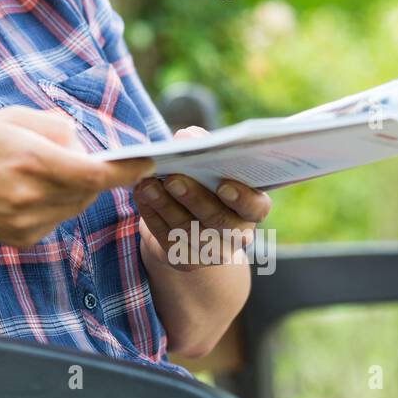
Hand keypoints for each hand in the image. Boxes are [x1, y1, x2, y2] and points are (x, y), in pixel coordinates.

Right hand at [0, 106, 154, 248]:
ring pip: (76, 206)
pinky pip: (57, 219)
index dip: (128, 169)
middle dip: (94, 172)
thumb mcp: (11, 117)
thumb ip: (53, 125)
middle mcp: (31, 195)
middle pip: (89, 189)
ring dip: (76, 188)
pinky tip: (28, 191)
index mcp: (31, 160)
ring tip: (45, 171)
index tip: (148, 162)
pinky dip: (55, 204)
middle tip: (75, 156)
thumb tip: (83, 142)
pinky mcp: (23, 238)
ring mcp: (27, 221)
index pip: (95, 172)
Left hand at [131, 126, 271, 271]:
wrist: (184, 224)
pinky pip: (168, 240)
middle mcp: (237, 234)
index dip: (242, 198)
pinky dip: (152, 216)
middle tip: (172, 179)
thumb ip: (202, 146)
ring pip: (189, 230)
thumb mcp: (205, 163)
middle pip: (218, 219)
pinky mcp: (186, 260)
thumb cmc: (200, 183)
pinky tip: (141, 198)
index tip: (222, 184)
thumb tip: (188, 137)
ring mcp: (212, 251)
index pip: (256, 207)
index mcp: (251, 208)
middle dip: (194, 197)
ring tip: (146, 185)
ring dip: (165, 205)